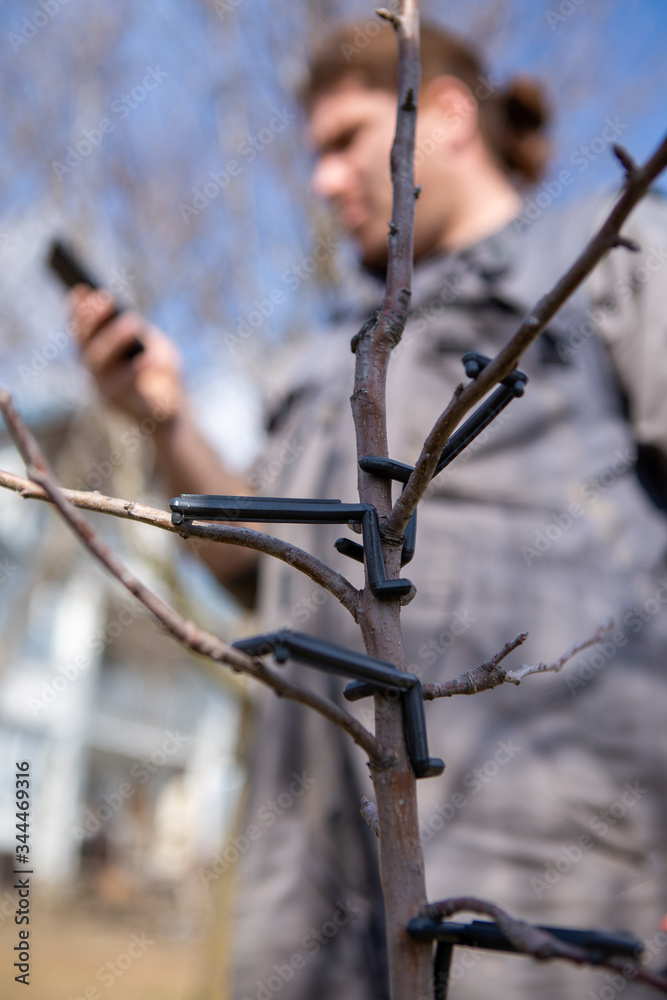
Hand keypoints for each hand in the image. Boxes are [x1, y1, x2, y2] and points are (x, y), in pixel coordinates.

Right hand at [69, 285, 184, 425]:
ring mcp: (104, 387)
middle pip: (85, 342)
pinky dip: (136, 369)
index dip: (77, 310)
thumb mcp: (154, 345)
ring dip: (114, 339)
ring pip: (98, 362)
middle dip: (91, 319)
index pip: (81, 329)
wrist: (173, 408)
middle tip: (106, 298)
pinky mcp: (120, 404)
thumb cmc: (161, 372)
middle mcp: (95, 370)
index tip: (81, 288)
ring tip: (132, 322)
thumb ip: (139, 334)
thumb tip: (127, 320)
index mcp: (98, 352)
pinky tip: (150, 356)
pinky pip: (123, 385)